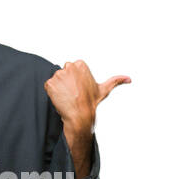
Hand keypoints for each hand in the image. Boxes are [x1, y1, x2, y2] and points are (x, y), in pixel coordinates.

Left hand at [45, 61, 128, 178]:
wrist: (80, 114)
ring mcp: (58, 75)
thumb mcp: (104, 89)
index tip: (79, 89)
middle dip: (66, 83)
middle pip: (62, 73)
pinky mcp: (50, 83)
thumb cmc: (91, 102)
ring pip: (55, 80)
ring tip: (67, 97)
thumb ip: (115, 81)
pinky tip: (60, 99)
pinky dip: (52, 93)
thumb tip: (129, 79)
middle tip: (72, 94)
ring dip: (59, 88)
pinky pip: (48, 86)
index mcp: (80, 64)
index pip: (71, 69)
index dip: (74, 80)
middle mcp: (68, 66)